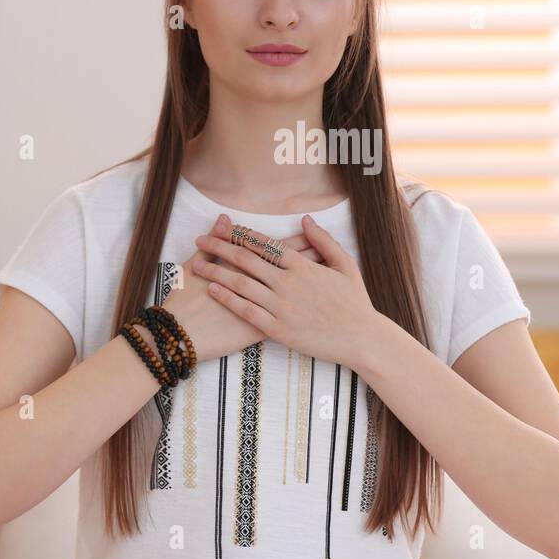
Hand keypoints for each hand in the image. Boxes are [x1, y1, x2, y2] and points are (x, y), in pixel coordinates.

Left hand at [190, 214, 380, 370]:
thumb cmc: (355, 302)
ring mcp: (282, 306)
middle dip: (219, 247)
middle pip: (246, 260)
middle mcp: (289, 283)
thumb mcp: (345, 265)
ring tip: (196, 264)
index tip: (223, 228)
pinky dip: (227, 298)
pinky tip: (212, 289)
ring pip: (241, 284)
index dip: (241, 234)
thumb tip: (305, 220)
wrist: (362, 338)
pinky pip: (246, 311)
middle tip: (199, 240)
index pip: (265, 244)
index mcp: (303, 266)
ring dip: (215, 271)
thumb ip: (324, 240)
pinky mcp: (278, 329)